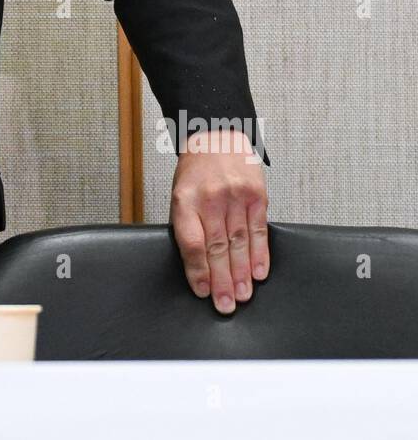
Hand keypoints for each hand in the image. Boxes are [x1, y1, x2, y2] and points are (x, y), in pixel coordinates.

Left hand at [169, 130, 269, 313]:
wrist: (216, 134)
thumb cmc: (195, 170)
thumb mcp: (180, 193)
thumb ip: (187, 226)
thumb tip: (196, 267)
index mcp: (185, 199)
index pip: (192, 242)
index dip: (197, 271)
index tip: (202, 291)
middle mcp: (211, 198)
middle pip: (217, 247)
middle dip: (222, 281)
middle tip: (226, 305)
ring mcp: (235, 196)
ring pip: (239, 243)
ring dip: (242, 273)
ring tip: (243, 295)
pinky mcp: (256, 195)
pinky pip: (259, 230)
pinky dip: (260, 254)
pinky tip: (259, 272)